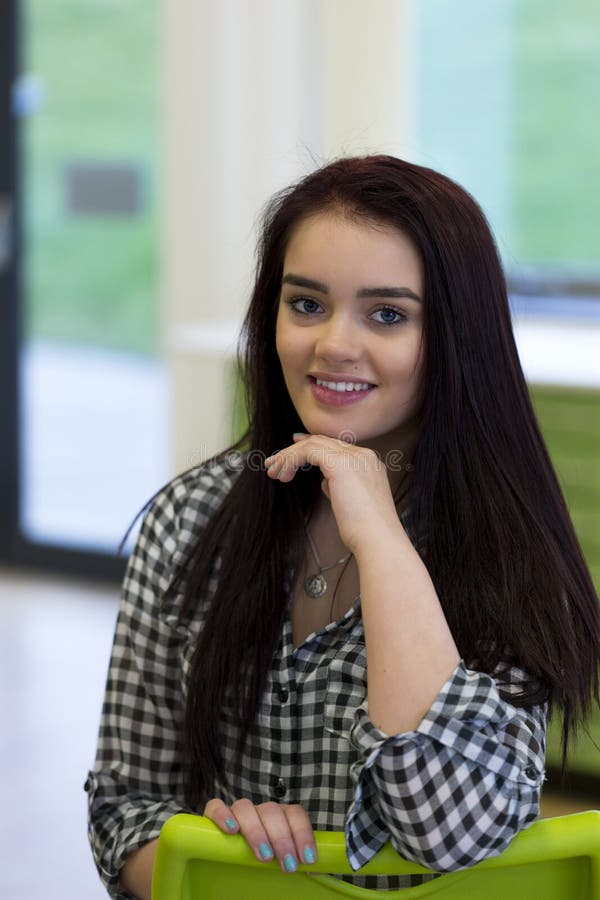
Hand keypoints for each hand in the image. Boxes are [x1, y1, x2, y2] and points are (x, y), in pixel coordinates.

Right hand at [203, 798, 316, 872]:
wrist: (231, 859)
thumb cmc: (265, 859)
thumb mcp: (283, 860)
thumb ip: (298, 860)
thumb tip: (318, 870)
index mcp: (281, 816)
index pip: (295, 813)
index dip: (303, 833)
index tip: (308, 859)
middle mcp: (261, 810)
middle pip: (272, 811)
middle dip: (283, 838)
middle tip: (288, 865)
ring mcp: (238, 811)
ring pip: (246, 808)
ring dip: (257, 831)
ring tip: (264, 856)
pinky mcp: (213, 815)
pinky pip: (216, 806)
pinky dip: (223, 814)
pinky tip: (231, 830)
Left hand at [264, 433, 402, 554]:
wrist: (377, 539)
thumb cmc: (364, 530)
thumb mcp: (351, 502)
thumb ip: (339, 486)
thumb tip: (325, 481)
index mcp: (369, 462)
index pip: (335, 445)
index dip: (311, 444)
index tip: (292, 447)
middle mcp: (363, 455)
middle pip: (322, 441)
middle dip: (294, 450)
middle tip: (273, 463)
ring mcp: (353, 457)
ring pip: (313, 444)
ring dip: (288, 456)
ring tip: (273, 472)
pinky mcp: (340, 463)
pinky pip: (307, 452)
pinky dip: (291, 460)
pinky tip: (283, 475)